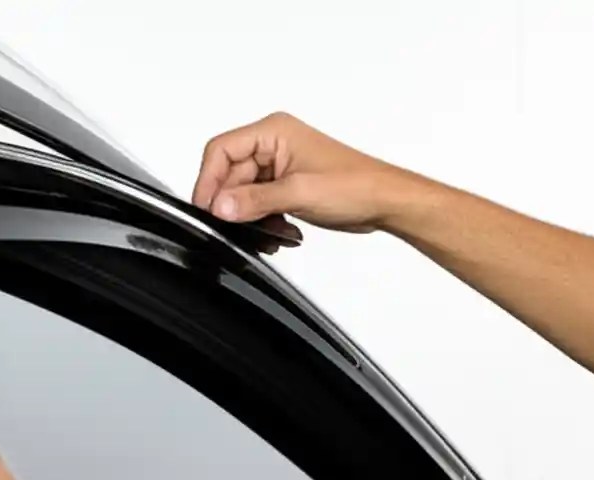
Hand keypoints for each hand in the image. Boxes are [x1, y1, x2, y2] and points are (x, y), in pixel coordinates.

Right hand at [192, 112, 420, 233]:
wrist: (384, 202)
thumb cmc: (356, 185)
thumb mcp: (298, 193)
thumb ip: (254, 200)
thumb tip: (220, 206)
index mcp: (273, 132)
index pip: (221, 151)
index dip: (209, 181)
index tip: (208, 209)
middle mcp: (273, 144)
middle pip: (229, 175)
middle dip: (234, 205)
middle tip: (240, 228)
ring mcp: (278, 165)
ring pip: (242, 193)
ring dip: (251, 217)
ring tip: (270, 232)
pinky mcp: (284, 184)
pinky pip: (257, 203)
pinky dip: (263, 221)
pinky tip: (280, 232)